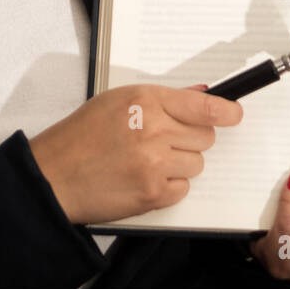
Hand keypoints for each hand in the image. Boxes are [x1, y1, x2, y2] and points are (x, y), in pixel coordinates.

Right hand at [28, 83, 242, 224]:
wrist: (54, 176)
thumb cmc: (79, 137)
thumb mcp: (117, 102)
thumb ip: (162, 99)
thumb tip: (199, 95)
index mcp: (145, 101)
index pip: (203, 107)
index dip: (225, 111)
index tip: (235, 114)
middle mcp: (154, 130)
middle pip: (205, 137)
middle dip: (190, 139)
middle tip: (162, 141)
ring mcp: (155, 164)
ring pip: (196, 164)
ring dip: (179, 164)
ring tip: (146, 160)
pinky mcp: (153, 193)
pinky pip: (183, 189)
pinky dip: (169, 187)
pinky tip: (143, 178)